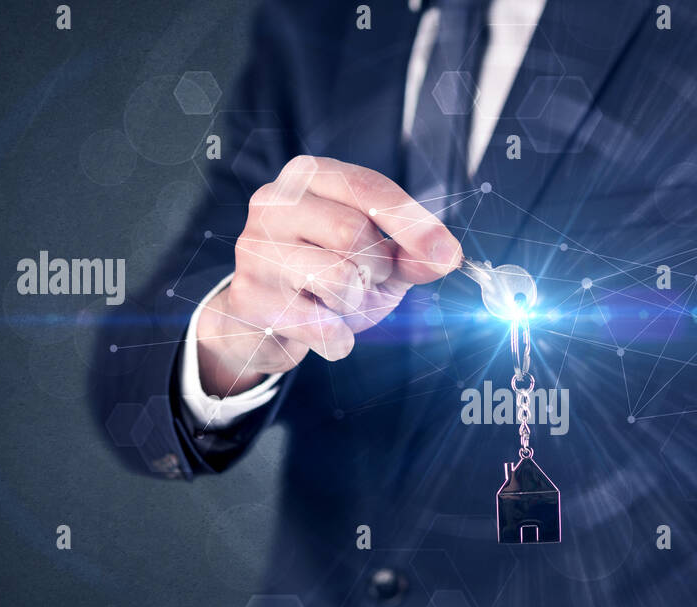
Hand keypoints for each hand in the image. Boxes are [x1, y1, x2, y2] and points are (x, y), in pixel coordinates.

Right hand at [196, 155, 461, 397]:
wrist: (264, 322)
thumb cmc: (325, 276)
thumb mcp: (378, 259)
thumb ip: (413, 254)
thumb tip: (445, 256)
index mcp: (311, 177)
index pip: (369, 188)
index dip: (413, 223)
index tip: (447, 254)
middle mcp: (275, 202)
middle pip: (354, 232)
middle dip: (376, 269)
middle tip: (364, 281)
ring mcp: (255, 248)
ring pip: (336, 277)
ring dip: (355, 303)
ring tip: (338, 303)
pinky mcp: (249, 298)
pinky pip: (320, 326)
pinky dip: (338, 340)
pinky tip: (325, 332)